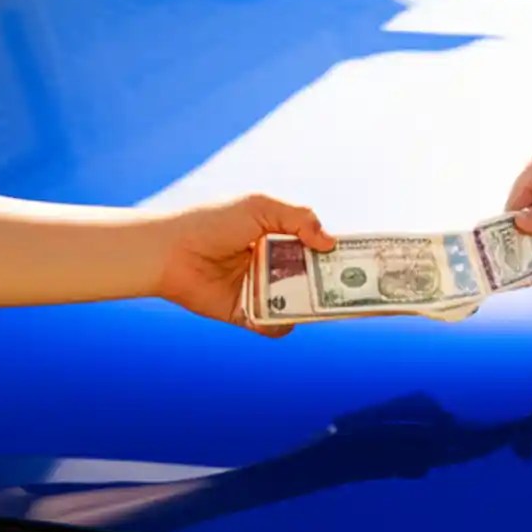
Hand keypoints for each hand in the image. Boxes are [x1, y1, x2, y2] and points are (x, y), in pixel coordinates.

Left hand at [156, 194, 334, 336]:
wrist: (170, 251)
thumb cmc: (213, 222)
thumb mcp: (260, 206)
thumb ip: (299, 217)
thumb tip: (330, 242)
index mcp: (280, 236)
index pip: (318, 246)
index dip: (339, 254)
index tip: (361, 260)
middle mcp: (274, 264)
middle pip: (315, 279)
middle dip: (333, 285)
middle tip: (351, 289)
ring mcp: (261, 290)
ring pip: (298, 304)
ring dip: (310, 306)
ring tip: (318, 303)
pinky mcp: (245, 313)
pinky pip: (273, 325)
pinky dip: (280, 324)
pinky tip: (281, 315)